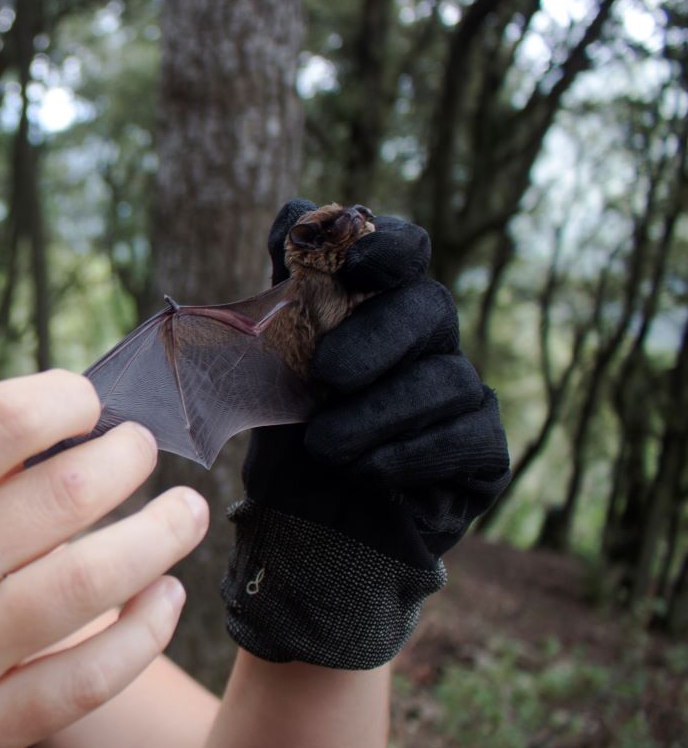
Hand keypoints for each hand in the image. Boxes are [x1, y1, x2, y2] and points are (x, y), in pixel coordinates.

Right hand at [0, 371, 208, 747]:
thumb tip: (67, 420)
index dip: (63, 400)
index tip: (90, 400)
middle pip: (56, 500)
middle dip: (125, 459)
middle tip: (144, 448)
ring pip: (85, 584)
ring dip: (158, 537)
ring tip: (185, 512)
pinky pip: (86, 678)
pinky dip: (144, 631)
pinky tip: (166, 595)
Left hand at [222, 200, 510, 668]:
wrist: (305, 531)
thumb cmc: (288, 436)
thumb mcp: (264, 365)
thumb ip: (278, 295)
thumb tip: (294, 216)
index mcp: (378, 305)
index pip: (400, 250)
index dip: (384, 247)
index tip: (352, 261)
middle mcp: (429, 339)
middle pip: (428, 307)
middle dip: (374, 339)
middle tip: (322, 375)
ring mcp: (461, 392)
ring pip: (443, 379)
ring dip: (377, 412)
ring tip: (326, 446)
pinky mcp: (482, 451)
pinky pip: (465, 436)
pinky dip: (410, 453)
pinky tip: (367, 470)